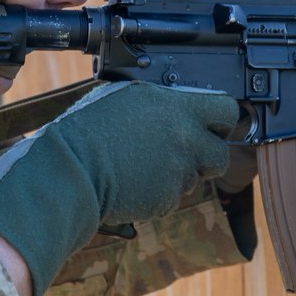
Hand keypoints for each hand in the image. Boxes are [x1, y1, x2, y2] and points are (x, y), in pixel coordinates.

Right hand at [0, 81, 237, 295]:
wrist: (69, 170)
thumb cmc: (88, 128)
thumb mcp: (125, 96)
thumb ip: (160, 102)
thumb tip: (177, 104)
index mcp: (175, 105)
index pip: (226, 109)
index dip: (221, 119)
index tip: (212, 124)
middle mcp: (185, 137)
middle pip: (221, 152)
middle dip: (209, 154)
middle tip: (188, 152)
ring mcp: (178, 170)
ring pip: (196, 177)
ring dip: (181, 174)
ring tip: (145, 165)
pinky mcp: (167, 199)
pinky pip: (174, 196)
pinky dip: (161, 192)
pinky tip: (135, 181)